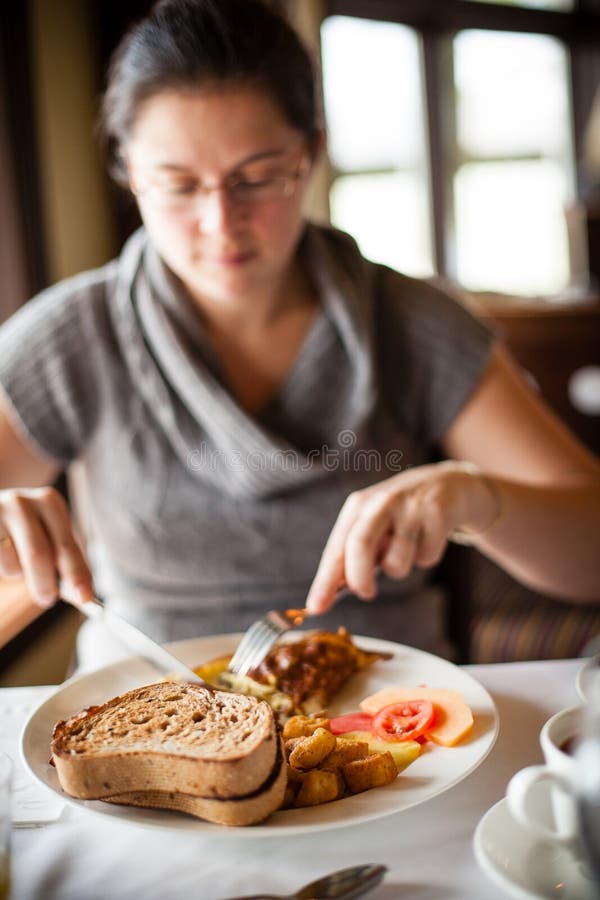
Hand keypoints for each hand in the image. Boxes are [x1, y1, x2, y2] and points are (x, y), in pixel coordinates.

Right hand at [0, 487, 94, 608]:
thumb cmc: (24, 529)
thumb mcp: (47, 535)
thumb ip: (63, 561)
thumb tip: (80, 595)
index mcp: (49, 502)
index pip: (67, 545)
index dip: (77, 573)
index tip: (85, 596)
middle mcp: (23, 503)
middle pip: (39, 554)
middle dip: (46, 584)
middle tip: (48, 600)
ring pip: (14, 566)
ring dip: (20, 575)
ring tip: (16, 559)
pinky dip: (3, 570)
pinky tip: (1, 555)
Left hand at [305, 461, 498, 614]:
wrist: (449, 484)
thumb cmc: (402, 514)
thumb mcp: (374, 524)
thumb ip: (355, 553)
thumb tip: (333, 592)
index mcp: (358, 506)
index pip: (336, 548)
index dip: (324, 580)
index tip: (315, 607)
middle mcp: (381, 502)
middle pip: (360, 545)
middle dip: (359, 578)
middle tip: (366, 593)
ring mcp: (409, 507)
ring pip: (397, 561)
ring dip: (401, 568)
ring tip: (407, 549)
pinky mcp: (437, 513)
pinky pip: (426, 557)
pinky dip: (426, 557)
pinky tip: (429, 537)